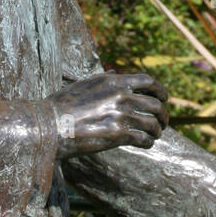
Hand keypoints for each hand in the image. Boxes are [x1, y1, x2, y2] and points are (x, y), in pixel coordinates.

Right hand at [49, 72, 168, 160]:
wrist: (51, 125)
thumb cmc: (63, 105)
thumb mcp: (84, 84)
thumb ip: (103, 79)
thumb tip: (115, 72)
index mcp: (113, 81)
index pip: (148, 81)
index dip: (161, 90)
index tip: (165, 98)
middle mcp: (121, 96)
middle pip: (155, 104)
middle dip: (163, 114)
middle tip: (163, 122)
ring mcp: (121, 115)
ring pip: (152, 123)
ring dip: (157, 130)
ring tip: (155, 134)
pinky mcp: (118, 135)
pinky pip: (143, 139)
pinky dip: (148, 142)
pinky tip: (146, 143)